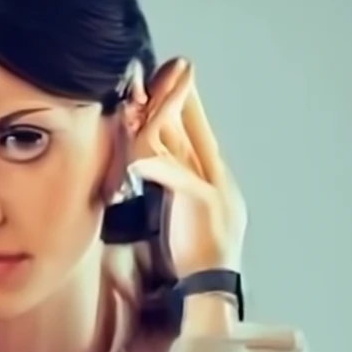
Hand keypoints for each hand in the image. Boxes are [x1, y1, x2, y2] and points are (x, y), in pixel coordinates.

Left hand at [128, 59, 246, 277]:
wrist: (213, 286)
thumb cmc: (196, 253)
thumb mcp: (184, 210)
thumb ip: (173, 183)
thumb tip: (152, 162)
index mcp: (214, 177)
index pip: (198, 130)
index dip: (186, 102)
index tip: (173, 75)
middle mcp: (217, 176)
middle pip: (194, 126)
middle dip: (178, 94)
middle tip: (168, 66)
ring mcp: (213, 188)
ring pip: (183, 142)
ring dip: (162, 116)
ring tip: (140, 99)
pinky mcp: (203, 203)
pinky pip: (175, 175)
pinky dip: (154, 163)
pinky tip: (134, 157)